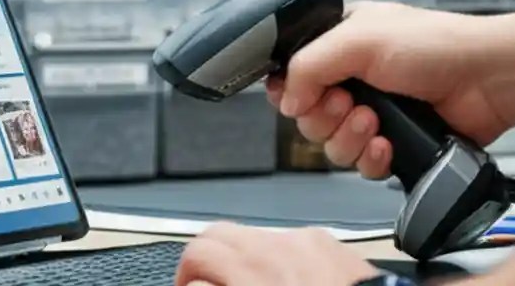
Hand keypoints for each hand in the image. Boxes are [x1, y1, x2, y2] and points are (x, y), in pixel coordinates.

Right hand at [175, 223, 378, 285]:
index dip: (184, 273)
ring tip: (252, 283)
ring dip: (243, 256)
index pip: (198, 252)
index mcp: (254, 273)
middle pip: (220, 233)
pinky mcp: (330, 243)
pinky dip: (278, 255)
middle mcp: (277, 249)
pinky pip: (290, 239)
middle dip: (207, 258)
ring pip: (254, 235)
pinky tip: (289, 280)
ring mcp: (305, 241)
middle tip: (208, 283)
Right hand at [267, 1, 511, 178]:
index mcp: (341, 43)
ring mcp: (375, 112)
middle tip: (349, 103)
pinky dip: (371, 158)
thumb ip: (309, 65)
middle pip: (309, 116)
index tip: (302, 97)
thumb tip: (286, 99)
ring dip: (350, 138)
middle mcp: (354, 78)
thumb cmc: (436, 45)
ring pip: (333, 145)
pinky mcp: (395, 142)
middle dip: (326, 117)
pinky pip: (362, 164)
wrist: (488, 80)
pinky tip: (388, 144)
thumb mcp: (358, 39)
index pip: (294, 75)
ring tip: (375, 122)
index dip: (292, 92)